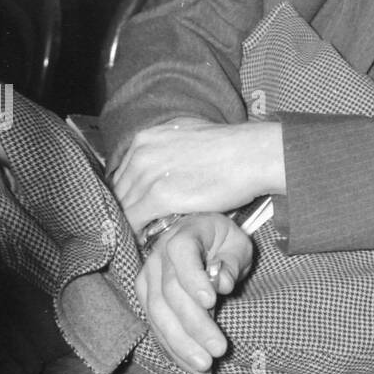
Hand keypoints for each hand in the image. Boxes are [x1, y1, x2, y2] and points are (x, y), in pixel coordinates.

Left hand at [111, 117, 284, 231]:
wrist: (252, 154)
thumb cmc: (231, 147)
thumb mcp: (189, 135)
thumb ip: (166, 149)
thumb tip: (161, 168)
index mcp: (146, 137)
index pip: (123, 173)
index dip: (132, 193)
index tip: (141, 206)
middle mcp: (142, 152)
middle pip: (120, 191)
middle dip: (131, 208)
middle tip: (145, 224)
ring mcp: (148, 173)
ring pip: (125, 207)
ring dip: (134, 222)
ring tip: (148, 233)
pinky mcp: (159, 196)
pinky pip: (134, 221)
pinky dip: (139, 233)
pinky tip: (150, 238)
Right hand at [135, 212, 251, 373]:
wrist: (196, 237)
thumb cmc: (222, 241)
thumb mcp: (237, 243)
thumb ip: (232, 261)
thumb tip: (222, 284)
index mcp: (183, 235)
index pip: (182, 254)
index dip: (194, 279)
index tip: (212, 302)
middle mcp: (158, 257)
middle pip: (170, 294)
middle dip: (194, 326)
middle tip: (217, 351)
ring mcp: (147, 279)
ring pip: (159, 316)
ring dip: (181, 345)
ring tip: (204, 367)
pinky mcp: (145, 299)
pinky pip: (156, 327)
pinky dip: (173, 350)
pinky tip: (191, 367)